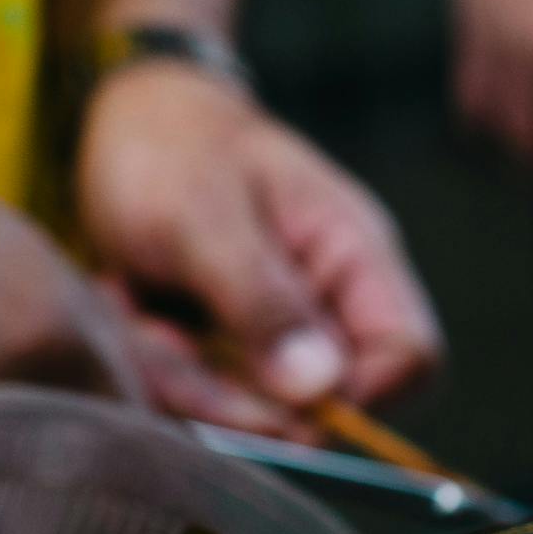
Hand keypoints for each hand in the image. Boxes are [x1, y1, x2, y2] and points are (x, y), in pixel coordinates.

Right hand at [0, 118, 150, 523]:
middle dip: (100, 515)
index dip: (162, 482)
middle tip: (105, 514)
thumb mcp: (41, 273)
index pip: (139, 452)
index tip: (178, 511)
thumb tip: (180, 458)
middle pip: (79, 509)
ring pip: (4, 531)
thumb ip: (116, 367)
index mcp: (42, 342)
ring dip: (22, 517)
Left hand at [74, 59, 441, 426]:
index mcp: (355, 257)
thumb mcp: (203, 214)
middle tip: (155, 340)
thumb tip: (318, 391)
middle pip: (321, 406)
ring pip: (251, 413)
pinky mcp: (231, 352)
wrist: (123, 120)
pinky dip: (158, 369)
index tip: (272, 408)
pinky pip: (204, 398)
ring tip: (132, 312)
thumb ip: (260, 299)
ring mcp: (280, 334)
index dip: (357, 401)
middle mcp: (330, 306)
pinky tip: (128, 310)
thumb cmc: (171, 146)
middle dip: (231, 397)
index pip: (409, 357)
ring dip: (181, 379)